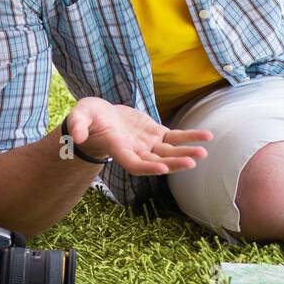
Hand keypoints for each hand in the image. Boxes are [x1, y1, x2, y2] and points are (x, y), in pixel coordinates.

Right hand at [62, 96, 212, 175]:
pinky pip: (176, 138)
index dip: (148, 167)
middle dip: (175, 162)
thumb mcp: (79, 116)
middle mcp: (136, 151)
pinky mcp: (155, 134)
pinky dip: (190, 137)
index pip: (135, 164)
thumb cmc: (87, 118)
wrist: (99, 118)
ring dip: (186, 152)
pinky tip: (206, 136)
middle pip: (157, 161)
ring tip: (204, 152)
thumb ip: (78, 125)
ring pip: (170, 151)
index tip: (162, 167)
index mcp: (119, 149)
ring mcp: (148, 144)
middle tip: (193, 161)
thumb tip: (77, 134)